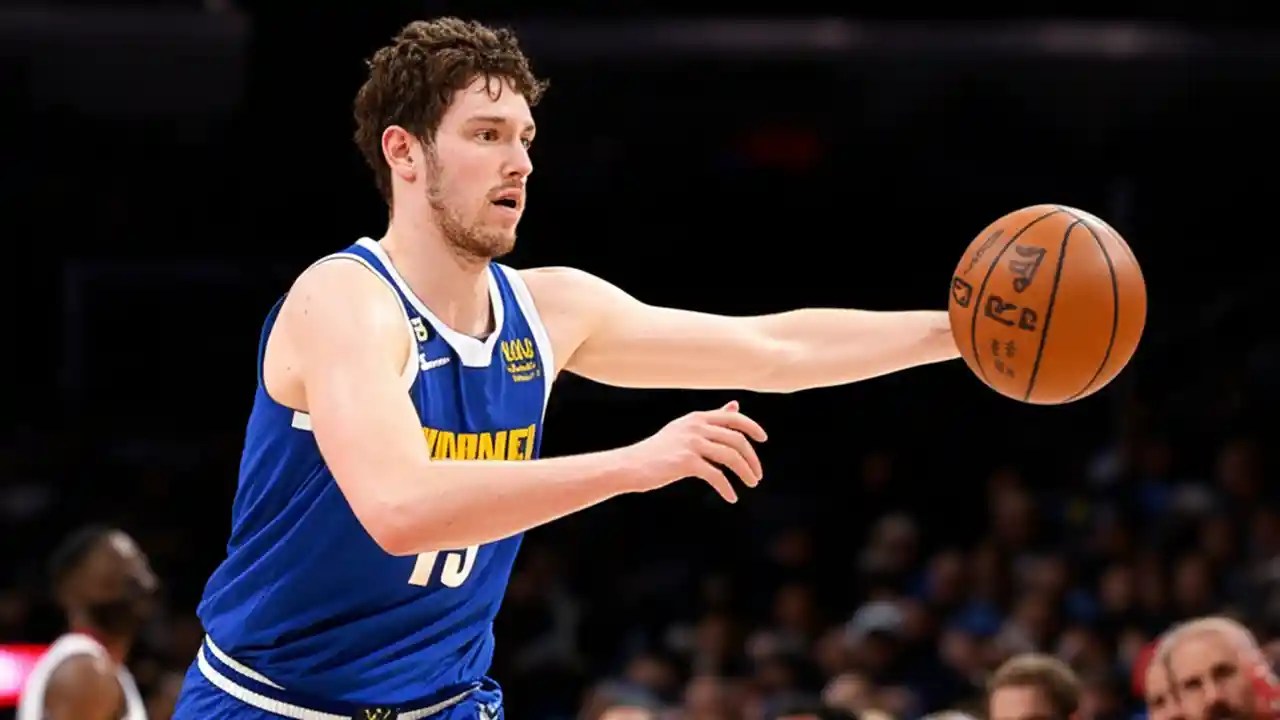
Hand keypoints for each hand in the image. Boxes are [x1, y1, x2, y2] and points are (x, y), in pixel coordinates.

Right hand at [626, 401, 766, 502]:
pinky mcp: (685, 462)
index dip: (752, 427)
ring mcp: (691, 443)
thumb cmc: (658, 451)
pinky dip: (727, 488)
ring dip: (745, 472)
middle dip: (751, 459)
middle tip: (757, 475)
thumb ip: (712, 419)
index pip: (733, 418)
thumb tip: (735, 405)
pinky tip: (731, 498)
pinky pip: (716, 475)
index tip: (763, 438)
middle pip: (737, 440)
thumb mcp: (685, 429)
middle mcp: (695, 426)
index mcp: (696, 417)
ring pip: (730, 457)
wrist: (630, 466)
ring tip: (751, 484)